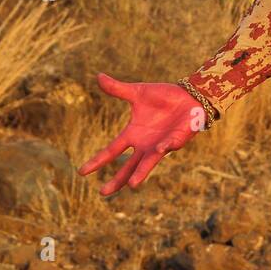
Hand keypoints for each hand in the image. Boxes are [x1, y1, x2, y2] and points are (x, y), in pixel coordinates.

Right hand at [77, 73, 206, 195]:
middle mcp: (145, 144)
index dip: (98, 161)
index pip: (112, 150)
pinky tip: (159, 149)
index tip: (82, 172)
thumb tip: (97, 76)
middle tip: (103, 193)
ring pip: (148, 163)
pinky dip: (165, 147)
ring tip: (132, 185)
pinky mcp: (176, 141)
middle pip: (128, 166)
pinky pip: (169, 145)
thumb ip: (118, 89)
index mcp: (133, 133)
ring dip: (141, 173)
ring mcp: (160, 145)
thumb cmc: (163, 96)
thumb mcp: (137, 92)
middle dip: (117, 179)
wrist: (189, 95)